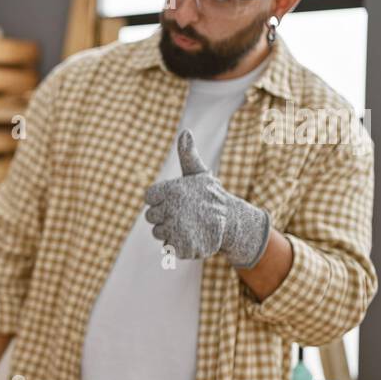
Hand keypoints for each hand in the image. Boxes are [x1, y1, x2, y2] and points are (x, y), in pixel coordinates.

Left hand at [143, 129, 271, 267]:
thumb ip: (188, 155)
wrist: (231, 222)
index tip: (173, 200)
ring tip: (187, 225)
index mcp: (172, 190)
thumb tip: (185, 132)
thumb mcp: (199, 173)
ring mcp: (175, 229)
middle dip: (163, 216)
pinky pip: (167, 246)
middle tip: (183, 214)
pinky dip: (176, 244)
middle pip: (150, 216)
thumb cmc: (210, 195)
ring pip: (158, 232)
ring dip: (169, 230)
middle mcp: (172, 209)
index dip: (158, 200)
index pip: (149, 197)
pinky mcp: (180, 247)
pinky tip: (189, 236)